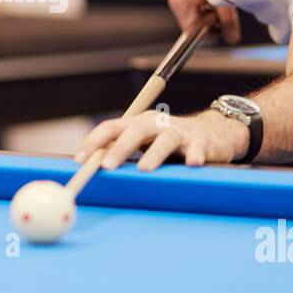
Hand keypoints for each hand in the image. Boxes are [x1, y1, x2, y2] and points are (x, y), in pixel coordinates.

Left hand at [74, 109, 246, 170]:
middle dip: (119, 149)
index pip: (110, 127)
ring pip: (165, 140)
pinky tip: (193, 164)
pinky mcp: (201, 144)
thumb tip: (86, 167)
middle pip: (135, 132)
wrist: (213, 133)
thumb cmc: (170, 141)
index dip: (93, 142)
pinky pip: (197, 150)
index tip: (79, 160)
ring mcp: (180, 133)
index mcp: (137, 123)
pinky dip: (195, 156)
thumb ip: (119, 151)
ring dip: (153, 154)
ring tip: (144, 169)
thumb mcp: (144, 143)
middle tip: (107, 167)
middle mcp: (156, 124)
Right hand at [168, 0, 240, 44]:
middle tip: (222, 9)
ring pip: (196, 21)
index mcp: (181, 3)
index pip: (192, 32)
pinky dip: (208, 10)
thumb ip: (228, 21)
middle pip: (194, 27)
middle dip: (211, 23)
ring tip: (219, 2)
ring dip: (210, 16)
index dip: (208, 31)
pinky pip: (197, 13)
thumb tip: (231, 39)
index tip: (219, 22)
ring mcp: (180, 0)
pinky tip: (213, 0)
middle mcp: (177, 3)